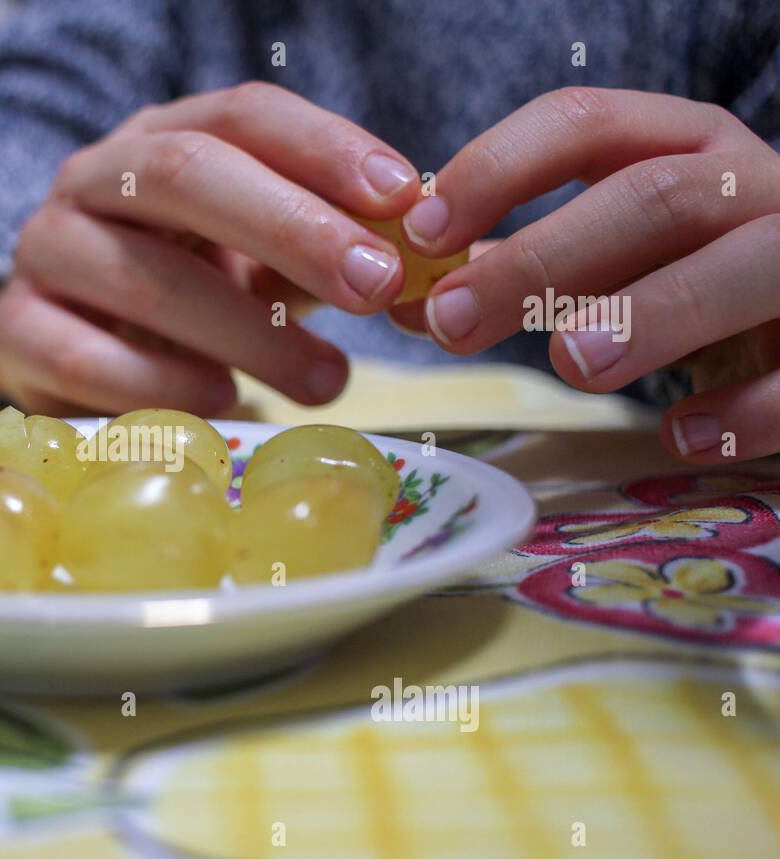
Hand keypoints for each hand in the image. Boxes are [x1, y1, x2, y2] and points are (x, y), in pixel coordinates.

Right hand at [0, 82, 419, 415]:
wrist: (60, 339)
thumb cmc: (184, 291)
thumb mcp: (265, 261)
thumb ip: (346, 257)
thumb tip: (465, 268)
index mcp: (162, 140)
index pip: (241, 116)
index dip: (323, 146)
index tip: (403, 196)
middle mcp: (93, 178)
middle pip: (185, 175)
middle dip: (292, 227)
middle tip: (375, 286)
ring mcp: (44, 250)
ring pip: (140, 274)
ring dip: (245, 331)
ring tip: (328, 381)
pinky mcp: (15, 332)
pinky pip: (82, 357)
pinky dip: (159, 384)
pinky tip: (222, 403)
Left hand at [403, 87, 779, 462]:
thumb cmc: (693, 278)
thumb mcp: (615, 253)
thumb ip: (522, 266)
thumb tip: (412, 299)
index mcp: (683, 147)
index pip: (584, 124)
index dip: (496, 168)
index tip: (420, 232)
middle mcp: (755, 187)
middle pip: (654, 198)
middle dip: (543, 258)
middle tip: (455, 321)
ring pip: (745, 265)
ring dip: (650, 314)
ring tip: (569, 364)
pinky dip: (744, 408)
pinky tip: (681, 435)